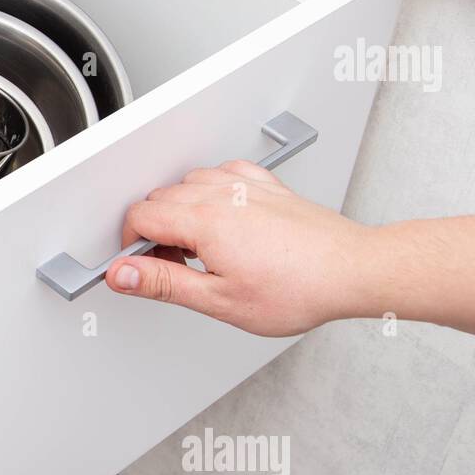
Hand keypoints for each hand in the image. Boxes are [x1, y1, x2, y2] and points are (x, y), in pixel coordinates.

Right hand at [104, 160, 376, 336]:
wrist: (351, 270)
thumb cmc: (298, 289)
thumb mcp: (220, 301)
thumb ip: (164, 283)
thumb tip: (122, 275)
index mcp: (205, 222)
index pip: (139, 216)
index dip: (131, 246)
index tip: (142, 267)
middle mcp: (222, 194)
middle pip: (159, 198)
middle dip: (153, 231)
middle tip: (174, 267)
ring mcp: (245, 184)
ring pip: (187, 183)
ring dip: (180, 212)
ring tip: (200, 250)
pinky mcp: (266, 184)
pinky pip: (221, 173)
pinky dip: (210, 193)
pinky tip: (223, 221)